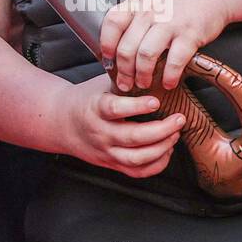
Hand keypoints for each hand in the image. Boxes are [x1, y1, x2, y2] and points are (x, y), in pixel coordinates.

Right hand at [54, 75, 185, 178]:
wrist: (61, 122)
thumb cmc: (87, 99)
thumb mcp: (100, 84)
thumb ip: (124, 79)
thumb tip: (155, 68)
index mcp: (95, 108)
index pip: (115, 109)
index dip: (137, 107)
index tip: (155, 101)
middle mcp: (100, 132)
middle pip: (133, 137)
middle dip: (161, 130)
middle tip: (179, 119)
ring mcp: (106, 151)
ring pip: (137, 158)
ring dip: (161, 148)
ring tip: (175, 135)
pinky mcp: (112, 164)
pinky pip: (137, 172)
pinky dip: (157, 164)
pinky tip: (167, 150)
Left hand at [100, 0, 229, 92]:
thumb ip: (134, 13)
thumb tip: (117, 38)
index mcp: (138, 2)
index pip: (112, 23)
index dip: (106, 44)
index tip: (108, 61)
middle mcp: (150, 12)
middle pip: (127, 46)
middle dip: (123, 71)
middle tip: (125, 83)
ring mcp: (170, 23)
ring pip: (146, 55)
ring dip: (143, 75)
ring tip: (144, 84)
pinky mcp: (190, 35)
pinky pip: (175, 61)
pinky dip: (170, 76)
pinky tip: (169, 83)